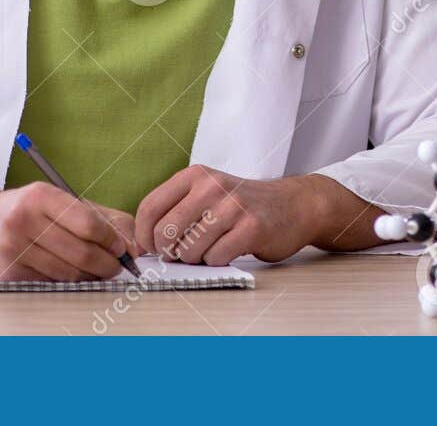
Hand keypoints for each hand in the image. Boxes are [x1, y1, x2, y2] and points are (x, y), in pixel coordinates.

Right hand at [0, 181, 141, 282]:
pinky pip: (50, 284)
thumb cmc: (28, 211)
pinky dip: (68, 283)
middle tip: (116, 268)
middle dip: (108, 265)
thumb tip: (133, 247)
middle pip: (82, 253)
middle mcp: (24, 220)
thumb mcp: (62, 202)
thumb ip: (103, 219)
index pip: (90, 224)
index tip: (122, 249)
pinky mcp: (7, 273)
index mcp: (42, 196)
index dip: (112, 241)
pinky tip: (71, 276)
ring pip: (68, 274)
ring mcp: (13, 248)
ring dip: (90, 277)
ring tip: (97, 272)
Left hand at [134, 166, 381, 266]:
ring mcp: (232, 206)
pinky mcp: (251, 227)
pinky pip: (216, 257)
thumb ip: (177, 209)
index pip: (150, 207)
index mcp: (195, 175)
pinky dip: (217, 261)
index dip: (143, 235)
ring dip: (195, 259)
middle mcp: (211, 186)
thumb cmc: (242, 205)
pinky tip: (228, 250)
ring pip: (189, 249)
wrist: (294, 204)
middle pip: (166, 232)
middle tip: (181, 253)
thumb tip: (143, 243)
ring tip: (210, 248)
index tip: (150, 249)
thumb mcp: (207, 193)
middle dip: (168, 252)